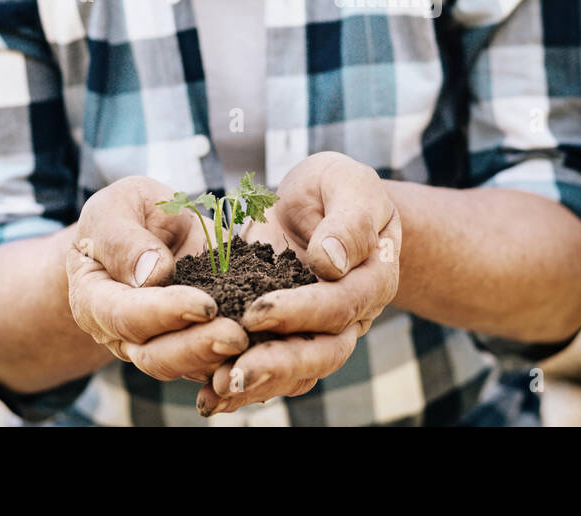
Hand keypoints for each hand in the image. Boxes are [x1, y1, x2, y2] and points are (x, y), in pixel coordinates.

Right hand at [67, 175, 248, 383]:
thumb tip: (151, 274)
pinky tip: (265, 346)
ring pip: (186, 366)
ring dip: (219, 359)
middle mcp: (123, 333)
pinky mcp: (194, 342)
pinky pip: (214, 360)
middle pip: (155, 355)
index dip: (163, 313)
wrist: (150, 227)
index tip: (203, 304)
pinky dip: (238, 357)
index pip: (124, 315)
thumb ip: (121, 237)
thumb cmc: (126, 213)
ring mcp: (159, 343)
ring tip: (253, 343)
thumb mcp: (115, 206)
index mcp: (95, 299)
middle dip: (196, 347)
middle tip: (235, 335)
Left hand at [196, 152, 400, 415]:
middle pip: (323, 353)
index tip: (257, 310)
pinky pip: (271, 370)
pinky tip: (209, 396)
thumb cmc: (338, 188)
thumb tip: (329, 263)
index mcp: (372, 279)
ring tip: (216, 388)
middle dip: (278, 364)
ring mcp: (319, 331)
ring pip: (296, 372)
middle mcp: (351, 316)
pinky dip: (242, 387)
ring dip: (257, 384)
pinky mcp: (287, 337)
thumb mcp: (348, 185)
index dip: (301, 312)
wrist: (320, 201)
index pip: (341, 306)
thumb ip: (349, 221)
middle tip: (236, 372)